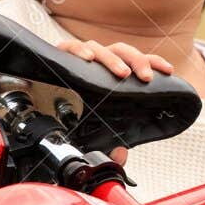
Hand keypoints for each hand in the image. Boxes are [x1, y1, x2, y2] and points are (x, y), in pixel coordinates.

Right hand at [55, 39, 173, 165]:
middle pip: (122, 50)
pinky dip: (79, 50)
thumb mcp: (95, 132)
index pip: (137, 61)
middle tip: (144, 78)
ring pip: (100, 48)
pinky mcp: (58, 57)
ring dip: (112, 59)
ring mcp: (79, 57)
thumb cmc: (70, 112)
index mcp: (112, 72)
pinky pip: (69, 47)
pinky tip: (87, 59)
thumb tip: (120, 156)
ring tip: (121, 73)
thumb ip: (109, 144)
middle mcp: (98, 61)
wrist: (36, 104)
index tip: (168, 71)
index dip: (153, 63)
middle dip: (137, 61)